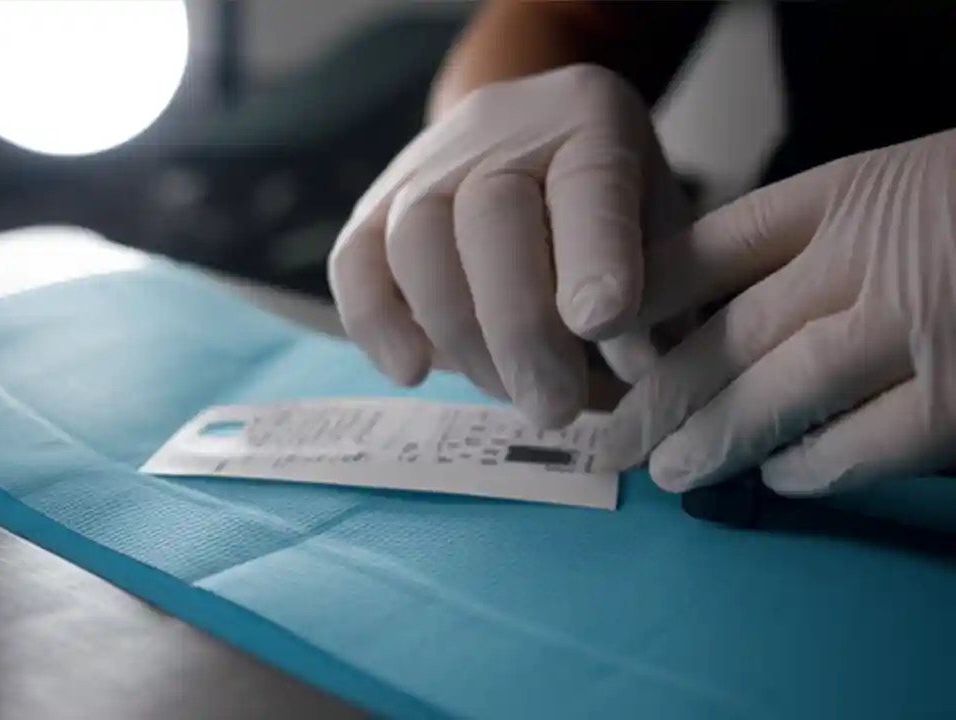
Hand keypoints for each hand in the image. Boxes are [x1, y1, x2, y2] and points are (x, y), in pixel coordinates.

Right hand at [328, 64, 687, 427]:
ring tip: (505, 392)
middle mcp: (498, 129)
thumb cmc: (607, 203)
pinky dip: (376, 324)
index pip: (589, 180)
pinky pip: (353, 263)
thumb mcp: (660, 228)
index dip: (594, 253)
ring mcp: (422, 164)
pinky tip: (413, 372)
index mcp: (590, 121)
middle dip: (520, 326)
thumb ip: (659, 294)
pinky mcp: (372, 207)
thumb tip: (638, 372)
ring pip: (416, 240)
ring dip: (459, 336)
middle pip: (490, 217)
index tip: (602, 323)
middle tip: (553, 407)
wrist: (526, 137)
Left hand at [603, 130, 955, 495]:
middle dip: (654, 393)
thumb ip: (827, 237)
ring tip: (663, 473)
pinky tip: (779, 478)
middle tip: (605, 437)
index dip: (643, 300)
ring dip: (709, 441)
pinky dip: (809, 467)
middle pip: (724, 332)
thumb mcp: (907, 188)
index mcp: (848, 192)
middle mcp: (869, 255)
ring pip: (775, 393)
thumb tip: (725, 306)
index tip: (598, 343)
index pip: (709, 247)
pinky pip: (859, 445)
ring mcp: (918, 326)